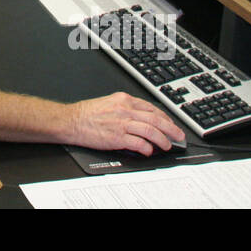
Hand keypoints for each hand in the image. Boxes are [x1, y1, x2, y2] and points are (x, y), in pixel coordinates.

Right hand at [64, 92, 184, 154]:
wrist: (71, 121)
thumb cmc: (87, 113)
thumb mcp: (109, 102)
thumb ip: (126, 108)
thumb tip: (142, 118)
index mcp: (124, 100)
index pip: (151, 108)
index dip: (165, 117)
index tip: (170, 124)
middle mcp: (125, 110)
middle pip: (156, 119)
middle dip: (171, 129)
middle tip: (178, 136)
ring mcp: (122, 124)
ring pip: (151, 131)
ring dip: (162, 140)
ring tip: (167, 146)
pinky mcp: (117, 137)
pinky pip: (139, 143)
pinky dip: (147, 148)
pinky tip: (149, 151)